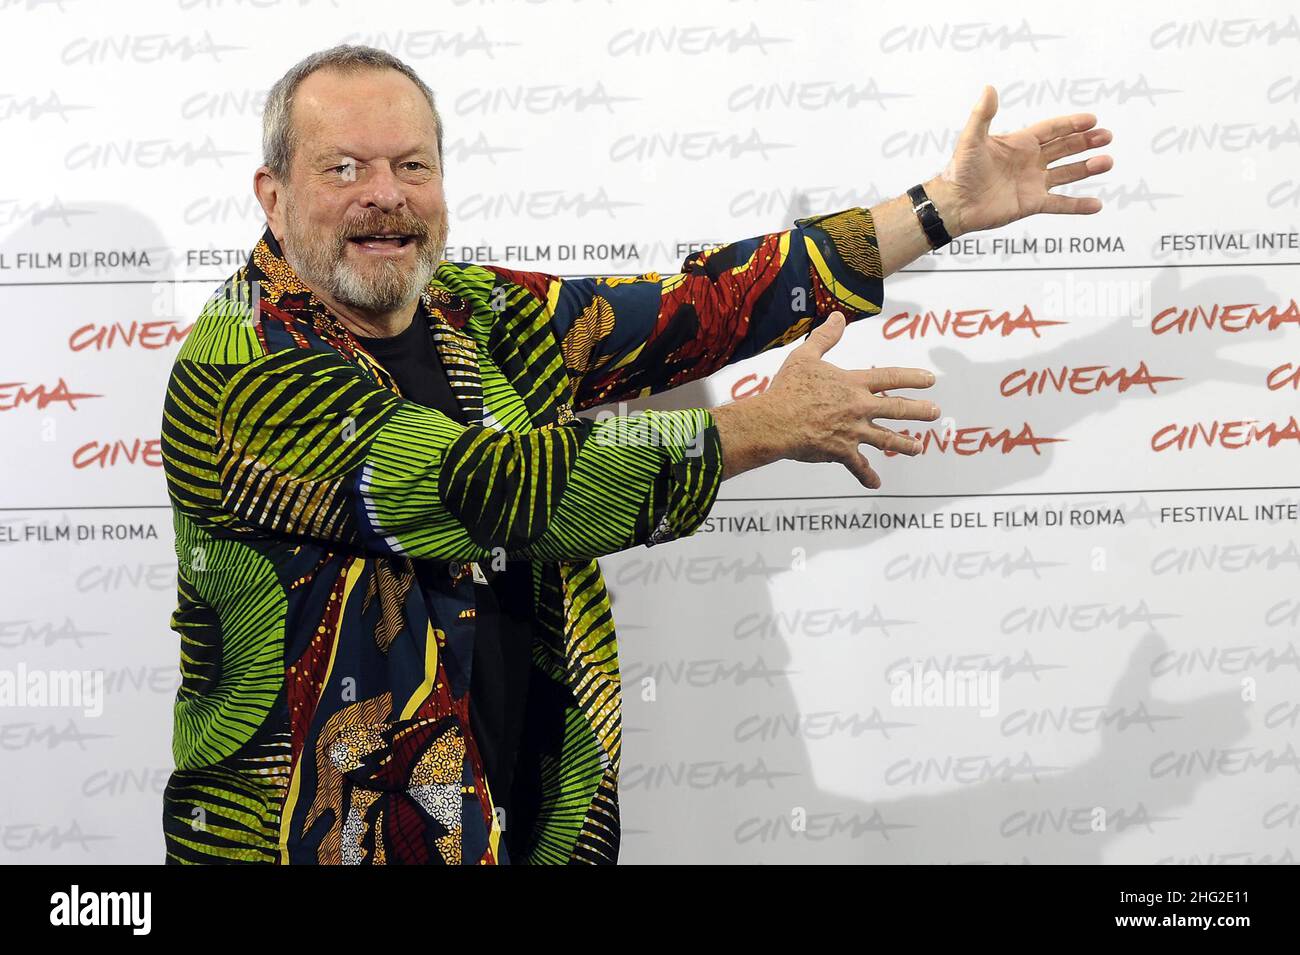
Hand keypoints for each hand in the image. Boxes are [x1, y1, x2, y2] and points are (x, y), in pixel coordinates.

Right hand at [712, 311, 939, 487]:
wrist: (776, 421)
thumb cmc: (788, 388)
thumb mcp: (805, 356)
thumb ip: (825, 337)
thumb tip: (838, 317)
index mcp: (853, 384)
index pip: (891, 378)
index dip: (913, 378)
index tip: (930, 380)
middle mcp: (859, 407)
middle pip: (897, 409)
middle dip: (919, 411)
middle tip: (935, 413)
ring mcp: (853, 431)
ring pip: (886, 439)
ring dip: (905, 444)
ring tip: (918, 449)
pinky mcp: (841, 452)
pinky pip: (857, 465)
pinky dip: (866, 475)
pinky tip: (875, 483)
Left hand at [929, 85, 1113, 235]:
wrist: (953, 203)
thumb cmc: (959, 170)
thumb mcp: (972, 139)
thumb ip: (982, 115)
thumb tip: (989, 88)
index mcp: (1020, 143)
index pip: (1052, 130)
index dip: (1071, 124)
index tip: (1092, 119)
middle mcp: (1030, 161)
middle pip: (1065, 148)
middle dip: (1086, 142)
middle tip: (1107, 136)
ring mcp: (1033, 183)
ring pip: (1067, 174)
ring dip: (1087, 168)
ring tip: (1107, 162)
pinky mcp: (1031, 204)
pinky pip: (1060, 204)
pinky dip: (1078, 205)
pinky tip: (1097, 205)